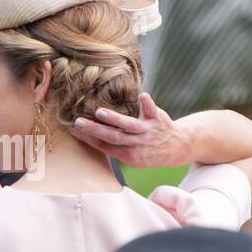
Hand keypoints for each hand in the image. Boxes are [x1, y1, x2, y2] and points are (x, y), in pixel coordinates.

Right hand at [72, 92, 190, 167]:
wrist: (176, 147)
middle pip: (113, 137)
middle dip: (94, 130)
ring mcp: (148, 132)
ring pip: (129, 126)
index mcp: (128, 156)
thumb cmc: (147, 149)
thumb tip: (86, 135)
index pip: (105, 147)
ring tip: (99, 112)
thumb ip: (113, 146)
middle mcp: (137, 144)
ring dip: (115, 119)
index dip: (89, 139)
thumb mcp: (131, 155)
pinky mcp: (157, 119)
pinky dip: (147, 103)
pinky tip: (142, 95)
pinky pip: (152, 110)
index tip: (74, 130)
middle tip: (78, 122)